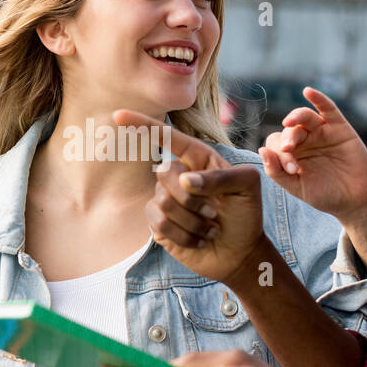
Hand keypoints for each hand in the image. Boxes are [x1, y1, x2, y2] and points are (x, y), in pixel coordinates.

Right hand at [113, 109, 265, 288]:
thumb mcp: (247, 186)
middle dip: (191, 197)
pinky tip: (199, 240)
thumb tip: (185, 180)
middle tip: (214, 213)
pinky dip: (185, 235)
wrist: (240, 252)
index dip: (141, 124)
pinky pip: (160, 223)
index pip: (166, 137)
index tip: (118, 115)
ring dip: (193, 221)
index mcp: (197, 158)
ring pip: (163, 202)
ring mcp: (165, 198)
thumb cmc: (245, 213)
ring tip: (210, 229)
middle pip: (164, 172)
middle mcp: (177, 175)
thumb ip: (220, 176)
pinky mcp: (159, 224)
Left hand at [258, 86, 366, 274]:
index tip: (290, 170)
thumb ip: (277, 172)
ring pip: (305, 117)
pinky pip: (329, 109)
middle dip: (287, 139)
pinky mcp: (340, 128)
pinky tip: (308, 91)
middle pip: (290, 129)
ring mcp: (322, 133)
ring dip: (295, 117)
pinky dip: (319, 99)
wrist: (355, 201)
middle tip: (289, 152)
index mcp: (292, 154)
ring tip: (289, 123)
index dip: (277, 153)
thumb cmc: (325, 195)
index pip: (276, 144)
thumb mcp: (296, 187)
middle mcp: (305, 140)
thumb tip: (262, 149)